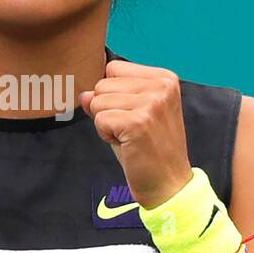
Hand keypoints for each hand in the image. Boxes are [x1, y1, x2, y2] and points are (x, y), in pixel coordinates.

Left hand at [79, 59, 193, 209]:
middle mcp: (161, 85)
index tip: (134, 115)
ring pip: (97, 101)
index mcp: (164, 78)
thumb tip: (85, 94)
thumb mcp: (132, 115)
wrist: (168, 184)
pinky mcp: (138, 122)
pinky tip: (127, 144)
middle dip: (108, 109)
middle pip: (103, 84)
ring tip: (129, 137)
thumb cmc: (150, 149)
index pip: (114, 68)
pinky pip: (99, 119)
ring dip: (106, 123)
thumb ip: (109, 98)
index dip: (113, 94)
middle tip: (131, 130)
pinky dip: (106, 135)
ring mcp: (151, 103)